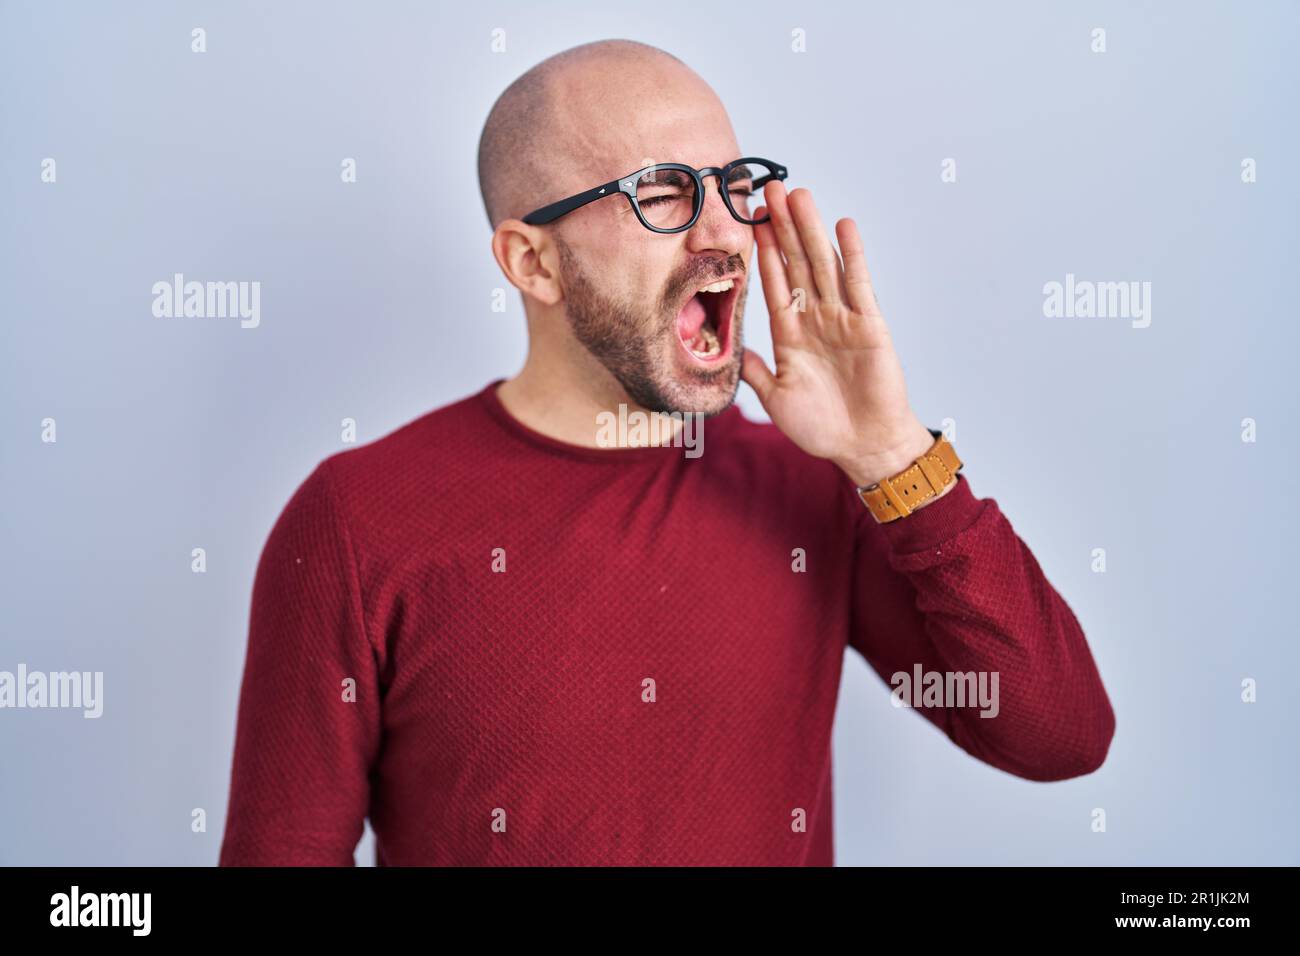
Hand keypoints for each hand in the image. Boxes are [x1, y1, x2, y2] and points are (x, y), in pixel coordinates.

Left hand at [742, 182, 934, 487]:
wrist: (863, 446)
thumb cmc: (822, 427)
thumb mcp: (776, 399)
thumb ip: (755, 373)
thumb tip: (731, 350)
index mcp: (790, 335)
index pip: (773, 283)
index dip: (763, 252)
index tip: (751, 220)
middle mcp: (815, 319)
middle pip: (796, 263)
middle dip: (783, 227)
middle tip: (770, 189)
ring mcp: (843, 319)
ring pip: (823, 265)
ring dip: (811, 230)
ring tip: (799, 194)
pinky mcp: (869, 325)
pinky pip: (858, 284)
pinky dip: (851, 255)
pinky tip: (843, 225)